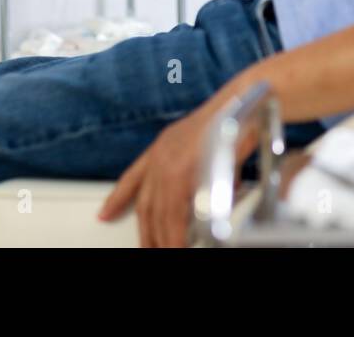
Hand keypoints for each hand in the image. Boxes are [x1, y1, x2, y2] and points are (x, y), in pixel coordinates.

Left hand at [98, 77, 258, 247]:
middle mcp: (161, 156)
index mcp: (164, 146)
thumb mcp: (208, 143)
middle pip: (145, 205)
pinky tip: (179, 244)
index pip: (133, 178)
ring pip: (157, 213)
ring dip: (161, 238)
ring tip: (166, 251)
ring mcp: (168, 165)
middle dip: (146, 232)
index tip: (105, 213)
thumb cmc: (236, 118)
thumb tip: (202, 196)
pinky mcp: (181, 174)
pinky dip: (176, 235)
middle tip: (149, 248)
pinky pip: (173, 215)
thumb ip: (198, 170)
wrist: (248, 101)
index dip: (118, 197)